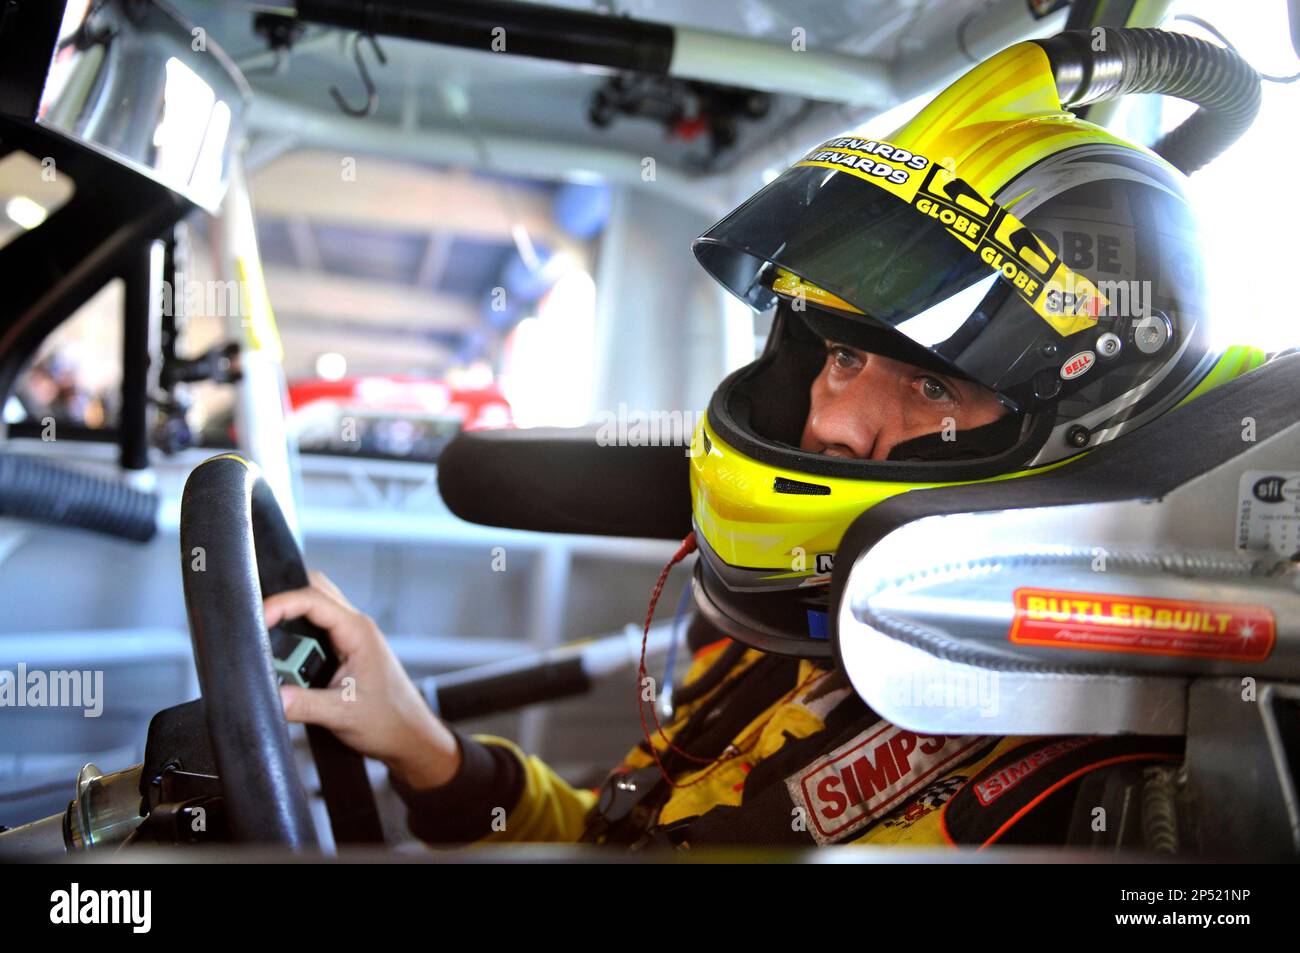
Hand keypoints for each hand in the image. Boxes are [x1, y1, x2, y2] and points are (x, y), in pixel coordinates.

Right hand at [263, 571, 461, 791]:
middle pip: (316, 591)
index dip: (282, 603)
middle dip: (285, 600)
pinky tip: (285, 655)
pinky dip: (298, 635)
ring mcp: (352, 637)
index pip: (314, 599)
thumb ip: (304, 705)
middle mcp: (355, 627)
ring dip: (292, 618)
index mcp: (358, 632)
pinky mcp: (346, 650)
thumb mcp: (342, 714)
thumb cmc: (388, 721)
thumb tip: (270, 695)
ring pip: (316, 608)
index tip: (258, 618)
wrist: (409, 737)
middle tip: (258, 622)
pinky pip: (318, 628)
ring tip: (268, 640)